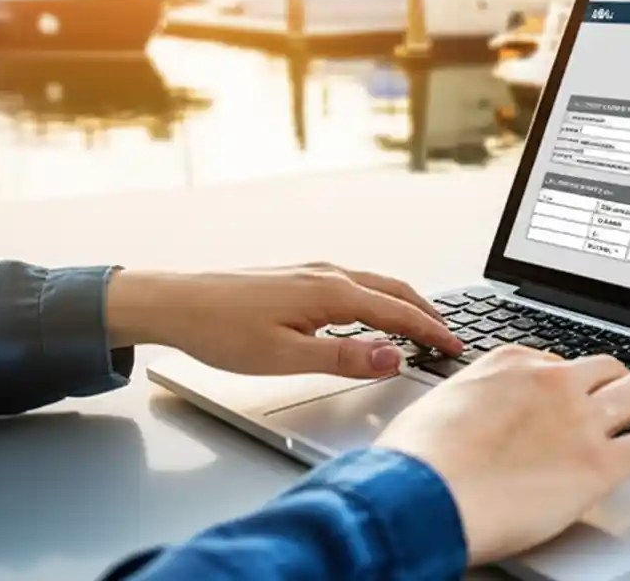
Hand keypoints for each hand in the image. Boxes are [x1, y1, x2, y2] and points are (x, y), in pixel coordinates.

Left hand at [106, 263, 461, 376]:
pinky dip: (379, 298)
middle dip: (427, 312)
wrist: (174, 303)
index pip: (398, 311)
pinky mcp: (298, 277)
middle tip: (450, 336)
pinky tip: (372, 313)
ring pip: (375, 284)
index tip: (455, 347)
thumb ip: (343, 358)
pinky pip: (355, 284)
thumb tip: (392, 355)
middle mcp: (327, 274)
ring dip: (404, 303)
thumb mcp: (285, 358)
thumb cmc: (220, 330)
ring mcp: (312, 271)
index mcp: (331, 292)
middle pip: (394, 289)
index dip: (431, 331)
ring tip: (421, 325)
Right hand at [374, 345, 629, 563]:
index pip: (554, 360)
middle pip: (605, 367)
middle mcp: (552, 382)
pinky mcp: (599, 464)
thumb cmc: (416, 459)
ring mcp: (580, 420)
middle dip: (617, 380)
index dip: (567, 378)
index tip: (570, 390)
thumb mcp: (434, 409)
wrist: (421, 493)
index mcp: (511, 364)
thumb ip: (465, 404)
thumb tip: (463, 416)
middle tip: (621, 396)